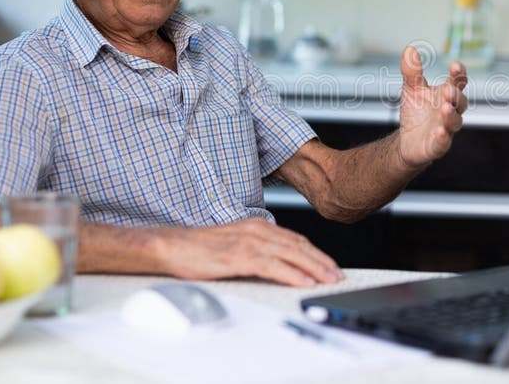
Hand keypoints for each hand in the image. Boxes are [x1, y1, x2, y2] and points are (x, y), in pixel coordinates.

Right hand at [158, 218, 343, 286]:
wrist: (171, 245)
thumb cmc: (198, 248)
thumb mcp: (234, 244)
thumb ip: (256, 249)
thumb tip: (275, 264)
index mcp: (257, 226)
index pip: (295, 240)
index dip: (315, 253)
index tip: (329, 265)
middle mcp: (257, 230)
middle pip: (299, 246)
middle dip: (321, 261)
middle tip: (337, 275)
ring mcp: (249, 242)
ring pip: (291, 255)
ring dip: (314, 268)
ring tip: (329, 280)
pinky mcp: (240, 256)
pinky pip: (273, 266)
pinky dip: (292, 274)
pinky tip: (304, 282)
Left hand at [397, 45, 468, 168]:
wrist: (406, 139)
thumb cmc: (416, 111)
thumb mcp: (411, 88)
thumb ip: (412, 70)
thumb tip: (410, 49)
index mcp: (446, 93)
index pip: (458, 81)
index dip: (459, 73)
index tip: (455, 66)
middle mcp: (450, 110)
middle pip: (460, 102)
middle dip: (456, 96)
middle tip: (448, 90)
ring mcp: (446, 128)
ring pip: (455, 122)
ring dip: (451, 115)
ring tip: (445, 108)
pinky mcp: (438, 145)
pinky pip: (444, 142)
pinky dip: (443, 137)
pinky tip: (440, 132)